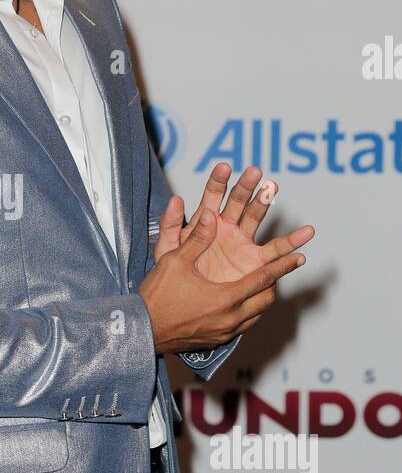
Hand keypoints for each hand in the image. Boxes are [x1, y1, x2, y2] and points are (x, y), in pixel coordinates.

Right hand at [139, 207, 306, 354]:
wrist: (143, 330)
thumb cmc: (158, 295)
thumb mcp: (175, 261)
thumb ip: (197, 238)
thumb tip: (212, 214)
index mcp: (226, 297)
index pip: (263, 279)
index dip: (283, 266)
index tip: (300, 256)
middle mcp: (231, 318)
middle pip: (265, 299)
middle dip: (274, 283)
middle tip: (280, 269)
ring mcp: (225, 332)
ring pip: (256, 314)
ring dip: (261, 298)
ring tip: (262, 285)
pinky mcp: (217, 340)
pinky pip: (243, 325)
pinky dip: (248, 311)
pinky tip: (240, 303)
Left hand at [154, 162, 314, 283]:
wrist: (190, 305)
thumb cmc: (174, 276)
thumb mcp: (167, 250)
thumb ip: (170, 225)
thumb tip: (177, 198)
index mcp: (205, 222)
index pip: (212, 196)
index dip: (218, 181)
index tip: (224, 167)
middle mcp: (227, 228)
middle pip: (238, 202)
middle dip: (246, 186)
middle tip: (254, 172)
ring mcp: (242, 243)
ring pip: (257, 219)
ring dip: (265, 203)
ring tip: (273, 188)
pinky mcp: (254, 262)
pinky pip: (275, 252)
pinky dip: (291, 244)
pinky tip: (305, 234)